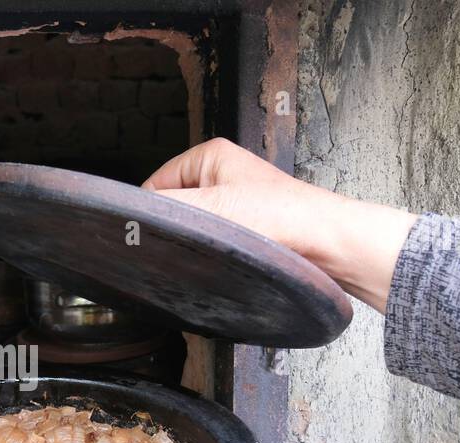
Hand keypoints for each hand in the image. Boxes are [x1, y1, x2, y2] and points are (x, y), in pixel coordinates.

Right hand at [143, 138, 416, 312]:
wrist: (334, 248)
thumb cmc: (288, 221)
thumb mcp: (214, 212)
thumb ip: (167, 214)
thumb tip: (125, 223)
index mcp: (209, 156)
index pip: (153, 188)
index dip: (149, 217)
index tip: (148, 241)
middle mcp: (222, 175)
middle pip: (173, 212)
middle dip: (175, 235)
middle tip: (184, 253)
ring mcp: (236, 205)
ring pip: (195, 232)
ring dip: (196, 250)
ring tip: (212, 259)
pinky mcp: (250, 232)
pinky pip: (216, 247)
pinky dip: (214, 260)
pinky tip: (224, 269)